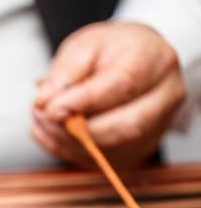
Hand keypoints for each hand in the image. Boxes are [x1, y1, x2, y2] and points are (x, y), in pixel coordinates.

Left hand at [31, 22, 185, 168]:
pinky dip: (68, 150)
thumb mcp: (85, 46)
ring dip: (68, 141)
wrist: (133, 64)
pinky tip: (51, 132)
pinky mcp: (136, 152)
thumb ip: (66, 72)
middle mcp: (165, 98)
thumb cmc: (111, 52)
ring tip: (42, 120)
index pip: (123, 86)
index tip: (52, 108)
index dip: (85, 101)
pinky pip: (99, 161)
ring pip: (110, 150)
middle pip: (125, 126)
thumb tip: (46, 101)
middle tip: (45, 117)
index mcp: (156, 61)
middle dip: (78, 129)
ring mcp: (155, 130)